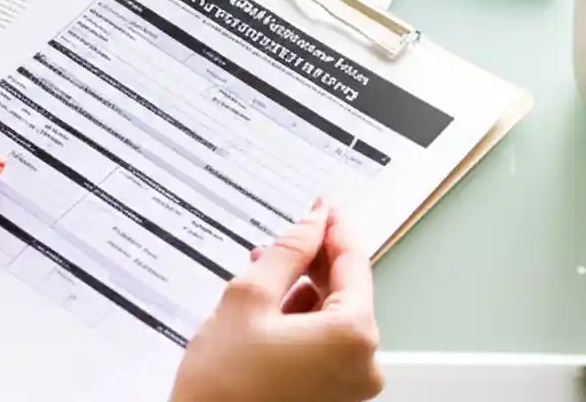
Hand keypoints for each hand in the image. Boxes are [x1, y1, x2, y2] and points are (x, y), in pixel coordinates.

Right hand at [170, 199, 382, 401]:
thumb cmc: (223, 387)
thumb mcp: (248, 298)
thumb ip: (285, 253)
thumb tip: (310, 224)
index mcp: (353, 335)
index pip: (353, 261)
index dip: (334, 225)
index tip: (324, 204)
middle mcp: (362, 363)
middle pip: (345, 289)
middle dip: (314, 257)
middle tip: (292, 228)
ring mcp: (347, 384)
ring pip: (331, 315)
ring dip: (303, 285)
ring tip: (267, 264)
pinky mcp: (328, 395)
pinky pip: (322, 342)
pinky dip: (299, 317)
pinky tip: (270, 300)